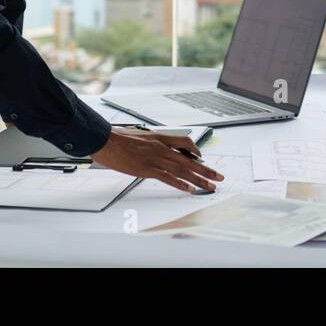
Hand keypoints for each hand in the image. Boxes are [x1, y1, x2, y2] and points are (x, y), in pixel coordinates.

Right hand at [90, 128, 223, 193]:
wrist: (106, 140)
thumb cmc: (120, 138)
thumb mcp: (141, 136)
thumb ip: (153, 143)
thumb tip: (159, 150)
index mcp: (160, 137)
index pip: (185, 142)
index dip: (196, 151)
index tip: (202, 159)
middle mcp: (161, 148)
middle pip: (189, 160)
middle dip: (206, 170)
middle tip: (219, 177)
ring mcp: (155, 159)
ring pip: (182, 170)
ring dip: (198, 179)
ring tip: (210, 186)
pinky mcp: (147, 169)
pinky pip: (168, 177)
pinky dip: (180, 184)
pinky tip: (189, 189)